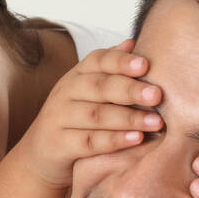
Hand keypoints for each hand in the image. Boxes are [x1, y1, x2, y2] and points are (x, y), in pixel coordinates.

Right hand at [14, 39, 163, 190]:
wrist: (41, 155)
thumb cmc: (75, 121)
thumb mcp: (88, 92)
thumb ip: (109, 69)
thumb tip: (133, 42)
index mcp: (77, 75)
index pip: (97, 60)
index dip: (121, 61)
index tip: (145, 65)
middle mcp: (65, 93)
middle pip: (98, 86)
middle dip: (130, 90)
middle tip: (157, 95)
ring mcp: (59, 118)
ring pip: (95, 115)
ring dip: (128, 118)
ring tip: (156, 122)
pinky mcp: (58, 145)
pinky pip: (89, 142)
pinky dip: (114, 140)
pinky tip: (136, 139)